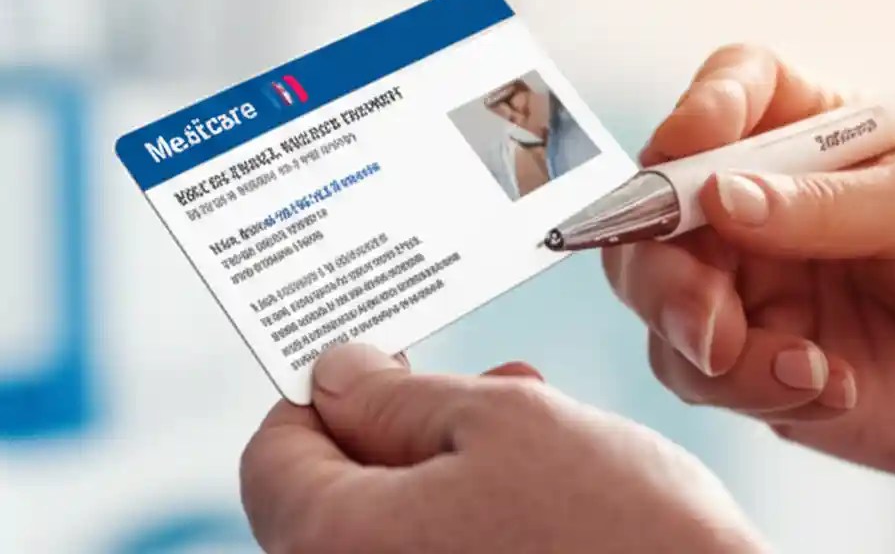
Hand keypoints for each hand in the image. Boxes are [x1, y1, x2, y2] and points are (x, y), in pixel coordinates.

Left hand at [241, 344, 764, 552]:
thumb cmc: (620, 532)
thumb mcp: (506, 421)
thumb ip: (399, 396)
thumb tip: (336, 373)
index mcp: (336, 544)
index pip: (273, 453)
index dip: (322, 389)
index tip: (378, 359)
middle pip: (332, 493)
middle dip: (403, 423)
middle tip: (474, 380)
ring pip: (393, 528)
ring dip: (445, 464)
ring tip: (528, 423)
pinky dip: (470, 519)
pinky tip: (536, 485)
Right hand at [604, 43, 894, 495]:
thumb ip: (828, 203)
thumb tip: (723, 198)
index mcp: (814, 135)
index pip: (734, 93)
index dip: (702, 107)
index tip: (694, 143)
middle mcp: (764, 204)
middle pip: (657, 202)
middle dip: (660, 254)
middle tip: (703, 307)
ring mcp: (751, 284)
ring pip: (658, 293)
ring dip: (701, 332)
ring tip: (798, 365)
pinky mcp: (750, 362)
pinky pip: (698, 371)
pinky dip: (752, 383)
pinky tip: (834, 386)